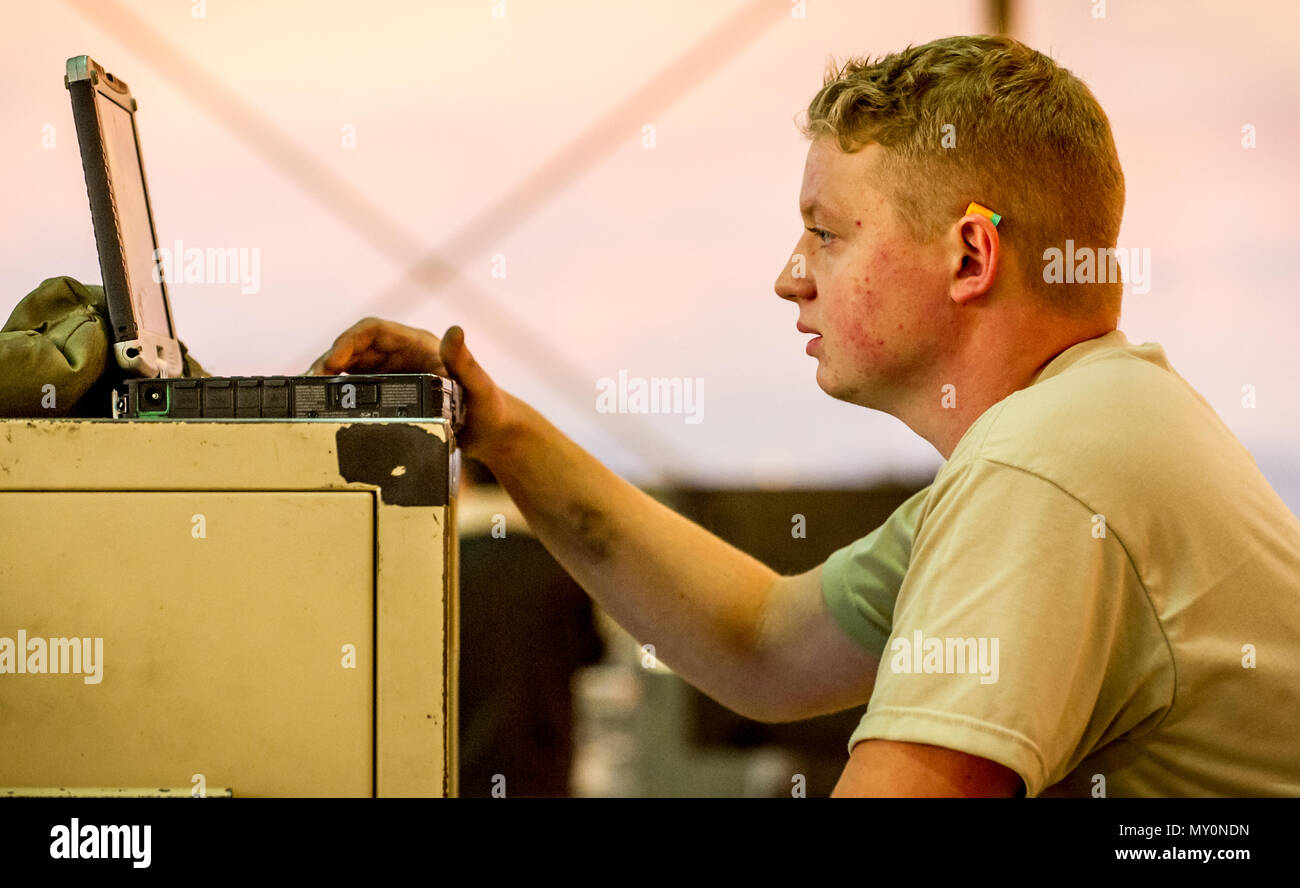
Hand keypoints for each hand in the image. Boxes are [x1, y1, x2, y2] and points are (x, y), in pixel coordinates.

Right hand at [306, 317, 511, 458]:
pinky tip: (323, 410)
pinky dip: (339, 395)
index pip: (373, 331)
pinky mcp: (391, 396)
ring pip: (351, 369)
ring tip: (308, 398)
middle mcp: (402, 356)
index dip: (348, 341)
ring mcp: (394, 375)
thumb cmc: (490, 408)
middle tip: (309, 386)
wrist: (494, 432)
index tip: (330, 363)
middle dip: (328, 363)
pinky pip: (357, 389)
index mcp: (419, 345)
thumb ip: (466, 362)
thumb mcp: (480, 387)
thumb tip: (455, 330)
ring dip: (328, 379)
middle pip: (354, 349)